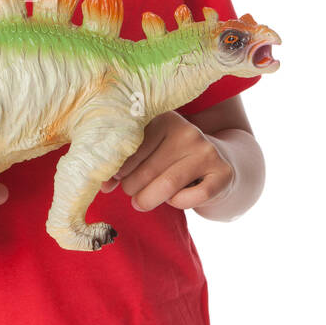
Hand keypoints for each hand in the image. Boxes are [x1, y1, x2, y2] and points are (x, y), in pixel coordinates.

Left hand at [98, 112, 235, 212]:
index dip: (118, 169)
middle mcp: (188, 131)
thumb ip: (126, 163)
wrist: (216, 164)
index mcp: (165, 119)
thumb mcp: (151, 152)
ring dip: (148, 199)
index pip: (133, 147)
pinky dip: (177, 204)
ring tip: (141, 203)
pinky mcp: (222, 173)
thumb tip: (103, 184)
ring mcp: (207, 151)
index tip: (111, 182)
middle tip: (131, 194)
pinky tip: (174, 199)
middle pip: (148, 169)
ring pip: (168, 184)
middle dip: (132, 188)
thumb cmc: (171, 160)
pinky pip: (191, 198)